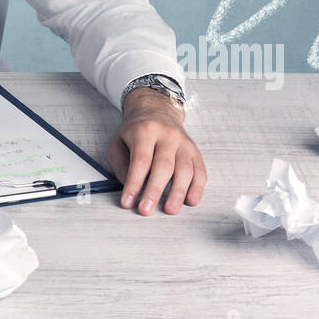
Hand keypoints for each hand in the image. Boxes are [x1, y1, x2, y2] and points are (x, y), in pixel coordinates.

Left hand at [105, 88, 205, 215]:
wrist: (156, 109)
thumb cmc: (135, 130)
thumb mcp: (118, 142)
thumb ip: (120, 164)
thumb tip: (128, 187)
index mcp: (144, 131)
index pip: (140, 160)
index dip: (134, 183)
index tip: (128, 201)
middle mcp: (166, 135)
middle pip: (163, 166)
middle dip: (155, 191)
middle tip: (147, 209)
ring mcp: (183, 142)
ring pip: (184, 169)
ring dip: (178, 192)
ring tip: (170, 209)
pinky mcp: (194, 150)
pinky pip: (200, 170)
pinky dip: (197, 187)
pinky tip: (192, 200)